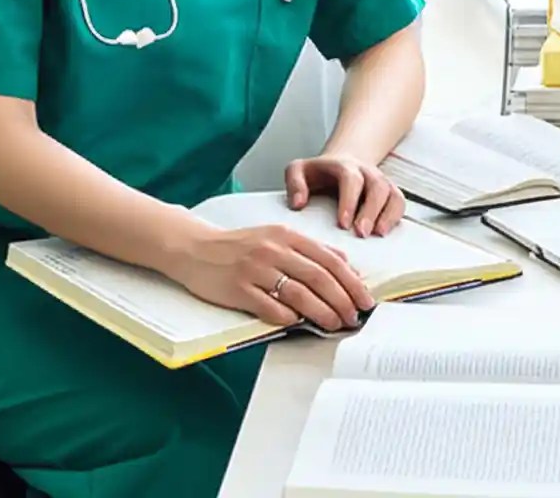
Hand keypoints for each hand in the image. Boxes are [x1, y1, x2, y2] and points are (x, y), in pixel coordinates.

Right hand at [170, 224, 374, 330]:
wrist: (194, 248)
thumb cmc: (239, 246)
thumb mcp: (276, 236)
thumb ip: (310, 249)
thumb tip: (346, 264)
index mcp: (287, 236)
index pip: (328, 260)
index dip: (351, 282)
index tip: (365, 299)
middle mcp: (273, 250)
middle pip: (318, 277)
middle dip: (343, 300)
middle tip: (355, 316)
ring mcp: (255, 270)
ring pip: (298, 294)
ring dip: (322, 312)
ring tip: (336, 324)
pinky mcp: (238, 289)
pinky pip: (269, 307)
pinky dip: (288, 317)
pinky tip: (300, 324)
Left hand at [285, 154, 405, 236]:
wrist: (342, 163)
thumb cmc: (319, 173)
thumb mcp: (298, 170)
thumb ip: (294, 183)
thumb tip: (298, 203)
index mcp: (344, 165)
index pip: (351, 180)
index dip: (349, 201)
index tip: (343, 224)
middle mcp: (367, 172)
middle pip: (376, 187)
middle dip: (370, 211)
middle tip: (361, 234)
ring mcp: (381, 181)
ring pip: (392, 194)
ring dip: (387, 215)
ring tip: (378, 235)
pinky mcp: (390, 192)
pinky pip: (399, 202)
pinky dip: (396, 217)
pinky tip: (385, 232)